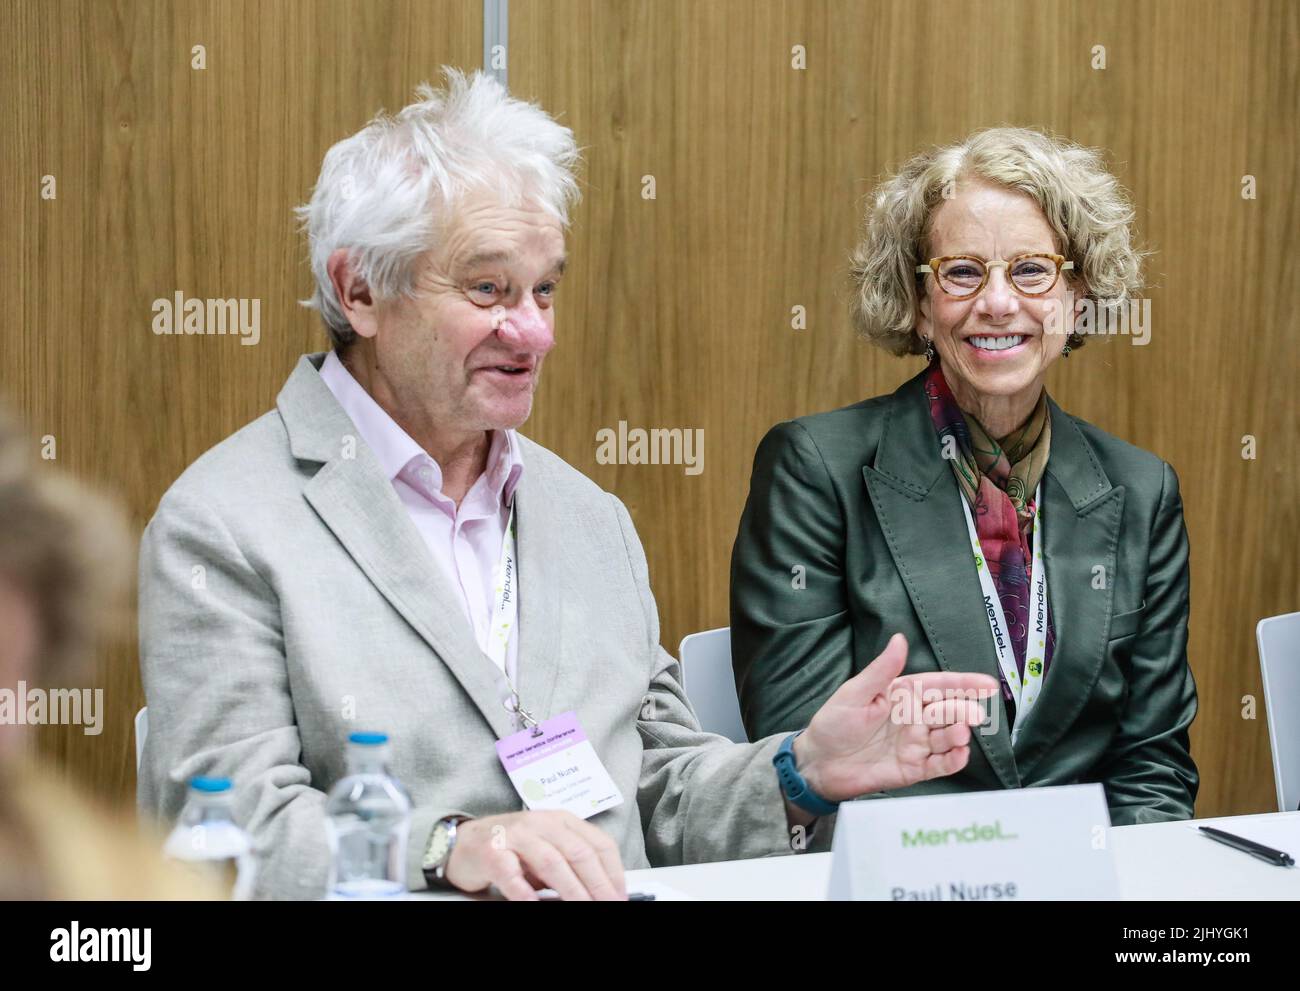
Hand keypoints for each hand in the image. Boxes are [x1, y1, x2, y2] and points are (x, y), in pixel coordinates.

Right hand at [444, 809, 626, 900]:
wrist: (464, 842)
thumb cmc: (511, 848)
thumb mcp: (547, 849)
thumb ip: (570, 863)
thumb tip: (599, 891)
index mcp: (561, 820)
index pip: (598, 843)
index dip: (614, 872)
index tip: (620, 895)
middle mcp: (541, 823)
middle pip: (579, 853)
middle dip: (598, 884)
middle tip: (609, 905)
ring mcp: (515, 835)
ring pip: (552, 862)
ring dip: (572, 890)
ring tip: (584, 908)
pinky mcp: (492, 852)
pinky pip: (512, 874)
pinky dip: (526, 893)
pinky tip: (534, 905)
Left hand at [793, 633, 997, 802]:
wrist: (818, 764)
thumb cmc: (833, 724)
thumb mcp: (854, 693)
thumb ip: (881, 670)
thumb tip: (900, 638)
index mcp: (902, 695)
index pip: (938, 686)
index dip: (963, 684)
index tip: (986, 683)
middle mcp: (914, 719)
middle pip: (947, 712)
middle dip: (964, 711)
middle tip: (975, 714)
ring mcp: (915, 744)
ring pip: (946, 738)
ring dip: (958, 735)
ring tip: (961, 733)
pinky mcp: (913, 769)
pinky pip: (939, 765)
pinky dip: (953, 761)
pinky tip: (960, 754)